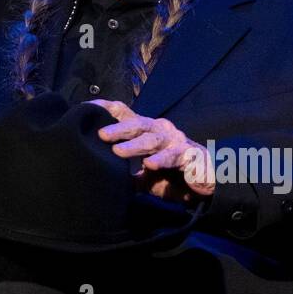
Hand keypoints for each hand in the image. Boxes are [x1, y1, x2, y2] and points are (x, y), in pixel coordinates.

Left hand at [87, 100, 213, 204]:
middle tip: (101, 135)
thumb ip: (126, 173)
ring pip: (152, 139)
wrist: (204, 185)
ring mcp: (175, 141)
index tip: (87, 108)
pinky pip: (173, 156)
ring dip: (135, 145)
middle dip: (118, 129)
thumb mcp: (143, 177)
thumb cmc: (171, 176)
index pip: (126, 114)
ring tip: (118, 151)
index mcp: (147, 130)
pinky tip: (150, 165)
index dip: (108, 109)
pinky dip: (161, 160)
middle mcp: (160, 130)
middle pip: (137, 124)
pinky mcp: (189, 155)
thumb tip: (103, 174)